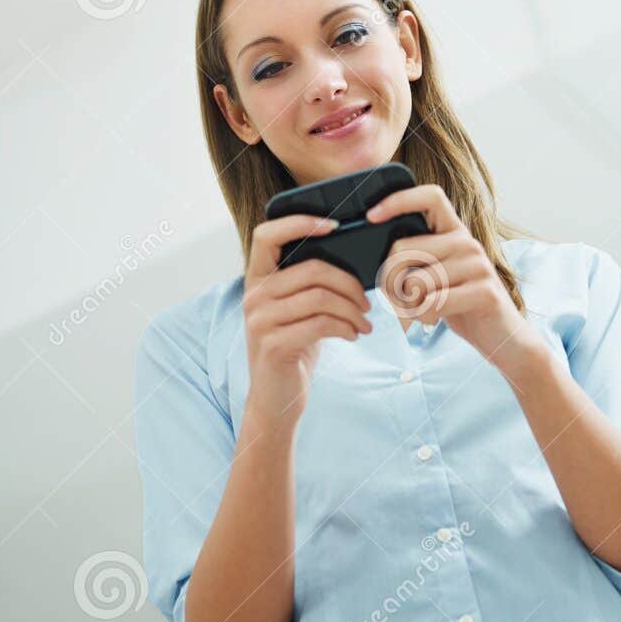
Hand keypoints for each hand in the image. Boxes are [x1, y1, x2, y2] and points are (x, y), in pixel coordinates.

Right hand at [242, 213, 371, 426]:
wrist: (275, 399)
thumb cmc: (294, 347)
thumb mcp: (297, 310)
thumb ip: (309, 283)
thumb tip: (353, 258)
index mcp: (257, 279)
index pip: (266, 235)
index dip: (299, 223)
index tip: (335, 225)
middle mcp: (253, 296)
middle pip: (312, 269)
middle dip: (349, 283)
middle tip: (366, 302)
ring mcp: (260, 320)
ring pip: (321, 297)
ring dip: (352, 310)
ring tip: (364, 323)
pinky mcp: (273, 344)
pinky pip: (321, 323)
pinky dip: (346, 327)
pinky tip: (354, 334)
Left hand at [367, 183, 538, 375]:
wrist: (503, 338)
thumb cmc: (461, 305)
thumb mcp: (437, 275)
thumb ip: (417, 259)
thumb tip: (383, 257)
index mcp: (455, 232)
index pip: (430, 196)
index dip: (398, 200)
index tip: (372, 216)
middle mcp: (467, 243)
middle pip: (402, 248)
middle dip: (389, 280)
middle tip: (398, 298)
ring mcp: (478, 265)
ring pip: (414, 281)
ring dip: (408, 305)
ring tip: (422, 311)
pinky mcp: (484, 291)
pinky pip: (432, 302)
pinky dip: (424, 317)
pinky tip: (435, 319)